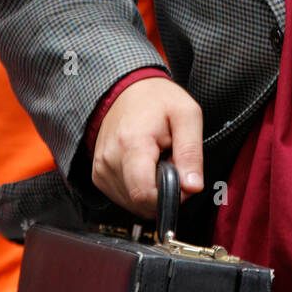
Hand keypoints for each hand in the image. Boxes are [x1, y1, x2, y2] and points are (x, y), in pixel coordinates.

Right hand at [91, 78, 203, 217]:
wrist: (126, 88)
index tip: (182, 179)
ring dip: (151, 189)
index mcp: (131, 144)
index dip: (170, 195)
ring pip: (133, 203)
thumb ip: (191, 153)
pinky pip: (123, 197)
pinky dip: (139, 188)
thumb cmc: (157, 99)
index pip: (145, 194)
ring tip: (158, 160)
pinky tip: (145, 166)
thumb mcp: (187, 115)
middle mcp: (110, 160)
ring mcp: (101, 169)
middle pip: (140, 201)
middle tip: (172, 163)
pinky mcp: (98, 175)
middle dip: (163, 191)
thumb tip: (193, 187)